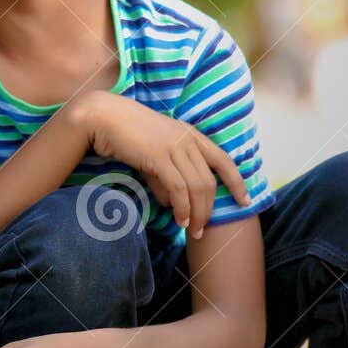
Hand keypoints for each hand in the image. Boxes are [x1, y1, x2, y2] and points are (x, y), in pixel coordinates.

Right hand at [72, 91, 249, 238]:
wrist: (103, 116)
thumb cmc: (124, 133)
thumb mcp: (152, 153)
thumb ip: (164, 176)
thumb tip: (171, 202)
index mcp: (190, 134)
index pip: (223, 160)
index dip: (237, 181)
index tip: (244, 200)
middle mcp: (187, 140)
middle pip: (209, 182)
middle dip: (208, 210)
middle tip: (201, 231)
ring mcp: (175, 147)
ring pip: (197, 187)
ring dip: (196, 213)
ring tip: (191, 231)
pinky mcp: (160, 156)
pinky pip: (178, 188)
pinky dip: (182, 207)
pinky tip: (179, 220)